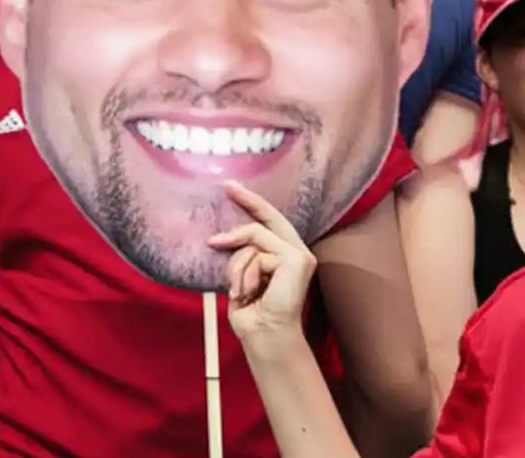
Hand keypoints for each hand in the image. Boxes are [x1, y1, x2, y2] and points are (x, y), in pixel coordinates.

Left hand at [207, 181, 316, 340]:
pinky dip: (245, 273)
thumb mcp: (242, 274)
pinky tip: (250, 293)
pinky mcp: (296, 260)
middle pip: (268, 218)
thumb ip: (243, 254)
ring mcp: (299, 254)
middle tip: (227, 188)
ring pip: (253, 238)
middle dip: (247, 202)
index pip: (269, 221)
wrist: (264, 336)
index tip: (232, 187)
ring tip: (240, 291)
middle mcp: (297, 251)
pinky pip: (257, 253)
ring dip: (236, 266)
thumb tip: (224, 235)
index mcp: (285, 254)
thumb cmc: (252, 312)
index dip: (253, 203)